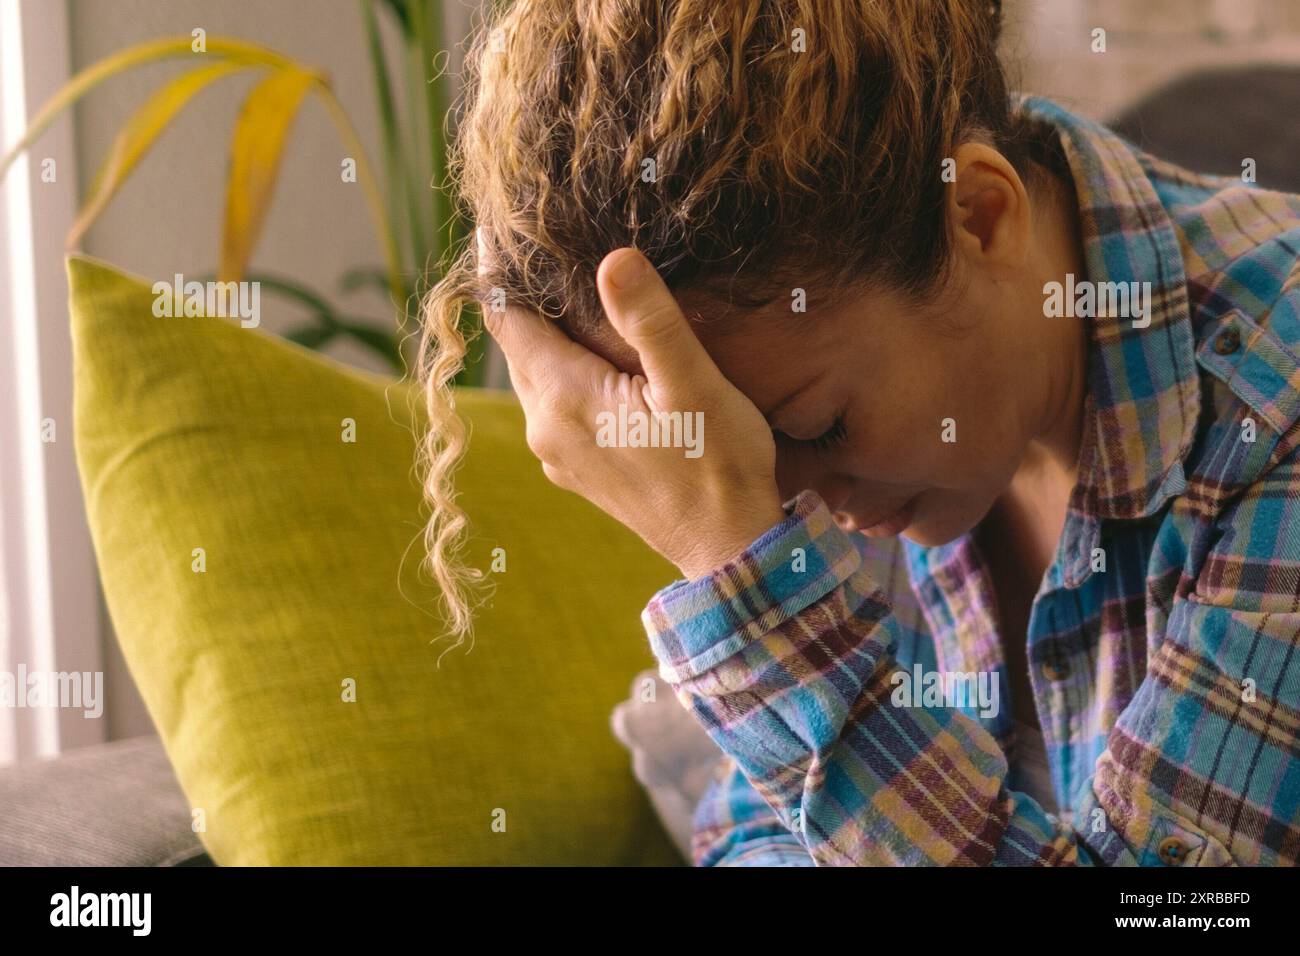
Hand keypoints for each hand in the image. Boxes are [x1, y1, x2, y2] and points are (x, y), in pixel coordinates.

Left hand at [480, 237, 783, 579]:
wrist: (729, 549)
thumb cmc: (719, 467)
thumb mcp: (693, 386)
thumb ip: (649, 321)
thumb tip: (611, 259)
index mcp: (563, 398)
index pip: (505, 316)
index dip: (499, 266)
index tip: (502, 221)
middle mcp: (545, 427)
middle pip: (518, 342)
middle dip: (527, 295)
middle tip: (544, 240)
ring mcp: (558, 452)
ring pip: (537, 372)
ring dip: (549, 333)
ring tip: (576, 288)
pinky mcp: (577, 468)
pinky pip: (555, 402)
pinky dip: (566, 369)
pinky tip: (600, 354)